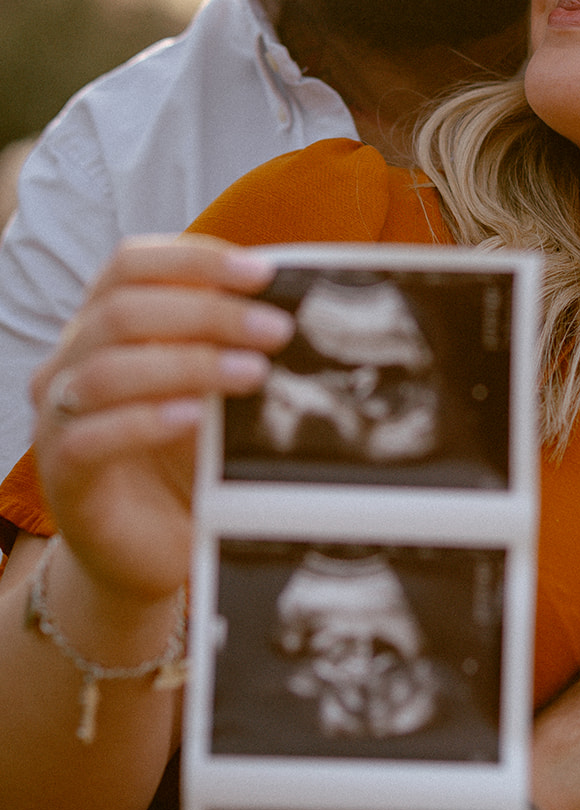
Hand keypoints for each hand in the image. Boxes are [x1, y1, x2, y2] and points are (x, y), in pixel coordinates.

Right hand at [30, 235, 292, 604]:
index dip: (194, 259)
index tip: (262, 273)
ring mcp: (58, 419)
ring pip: (105, 369)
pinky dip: (145, 420)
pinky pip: (91, 437)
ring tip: (250, 373)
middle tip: (276, 330)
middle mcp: (70, 363)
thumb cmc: (184, 460)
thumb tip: (290, 307)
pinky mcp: (64, 475)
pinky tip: (193, 417)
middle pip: (122, 310)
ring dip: (187, 363)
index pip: (130, 266)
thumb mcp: (214, 393)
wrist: (150, 550)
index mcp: (103, 327)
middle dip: (208, 313)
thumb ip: (232, 347)